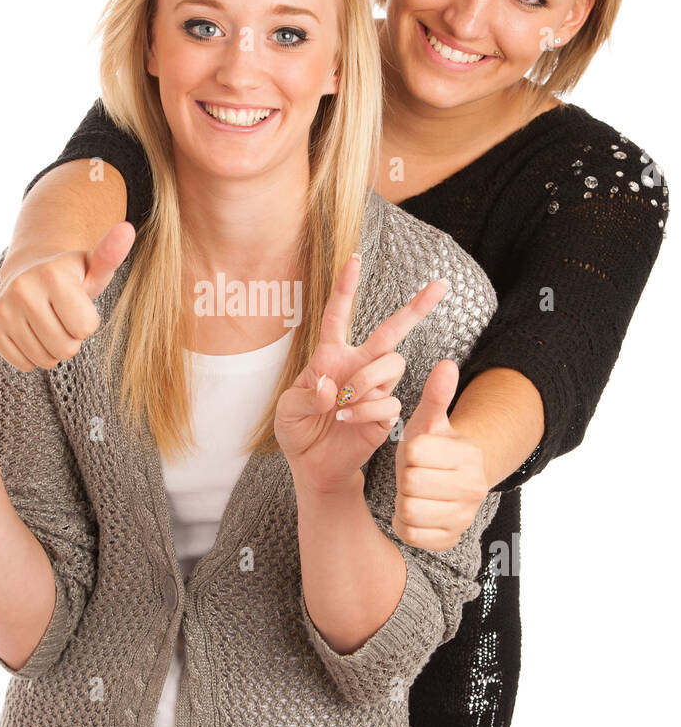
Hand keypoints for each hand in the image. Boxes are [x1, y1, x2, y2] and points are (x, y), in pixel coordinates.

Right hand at [0, 222, 136, 369]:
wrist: (28, 274)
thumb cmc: (70, 276)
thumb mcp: (93, 267)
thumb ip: (111, 254)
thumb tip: (127, 230)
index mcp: (52, 275)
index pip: (85, 328)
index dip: (87, 322)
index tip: (78, 306)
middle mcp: (22, 289)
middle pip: (66, 348)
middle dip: (71, 338)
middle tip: (63, 318)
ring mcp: (2, 309)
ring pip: (45, 360)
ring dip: (53, 349)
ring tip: (48, 323)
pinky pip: (25, 364)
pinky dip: (33, 354)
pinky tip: (31, 331)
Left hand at [274, 253, 450, 493]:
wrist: (313, 466)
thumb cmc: (298, 432)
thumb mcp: (287, 411)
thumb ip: (305, 396)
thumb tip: (330, 386)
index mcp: (330, 356)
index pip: (338, 315)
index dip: (346, 287)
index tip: (354, 259)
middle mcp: (358, 366)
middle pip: (390, 331)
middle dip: (416, 308)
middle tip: (440, 286)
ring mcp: (374, 389)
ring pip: (392, 364)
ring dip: (367, 380)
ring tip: (343, 402)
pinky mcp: (385, 414)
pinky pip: (388, 402)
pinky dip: (365, 410)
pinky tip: (346, 421)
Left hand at [391, 359, 489, 551]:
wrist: (448, 484)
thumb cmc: (432, 449)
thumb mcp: (429, 422)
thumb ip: (435, 395)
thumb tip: (446, 363)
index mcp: (468, 455)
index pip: (414, 453)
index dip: (408, 452)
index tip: (418, 453)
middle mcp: (473, 489)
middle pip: (410, 484)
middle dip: (405, 477)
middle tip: (414, 474)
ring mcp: (463, 517)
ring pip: (409, 509)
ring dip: (403, 500)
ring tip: (415, 491)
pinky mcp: (449, 540)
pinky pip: (411, 533)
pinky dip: (405, 523)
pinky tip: (416, 510)